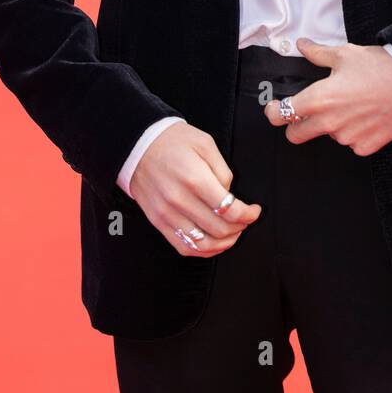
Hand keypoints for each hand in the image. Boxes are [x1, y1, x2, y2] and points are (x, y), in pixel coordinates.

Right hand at [129, 122, 260, 256]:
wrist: (138, 145)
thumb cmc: (172, 141)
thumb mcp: (205, 143)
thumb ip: (223, 170)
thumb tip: (230, 195)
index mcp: (195, 179)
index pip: (229, 210)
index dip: (248, 215)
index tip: (254, 211)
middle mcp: (180, 200)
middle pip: (219, 229)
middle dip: (240, 227)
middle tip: (245, 220)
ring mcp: (167, 214)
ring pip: (203, 244)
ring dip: (224, 243)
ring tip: (233, 233)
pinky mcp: (158, 222)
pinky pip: (183, 247)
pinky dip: (203, 251)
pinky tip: (214, 243)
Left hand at [264, 38, 391, 155]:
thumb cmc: (381, 68)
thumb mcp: (345, 54)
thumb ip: (317, 53)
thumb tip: (302, 46)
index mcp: (318, 99)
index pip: (281, 115)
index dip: (273, 112)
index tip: (274, 108)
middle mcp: (329, 122)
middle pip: (296, 135)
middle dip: (295, 125)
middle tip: (306, 112)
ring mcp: (347, 137)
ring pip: (327, 136)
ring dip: (331, 125)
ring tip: (350, 105)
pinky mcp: (365, 146)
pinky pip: (350, 143)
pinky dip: (353, 133)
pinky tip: (364, 116)